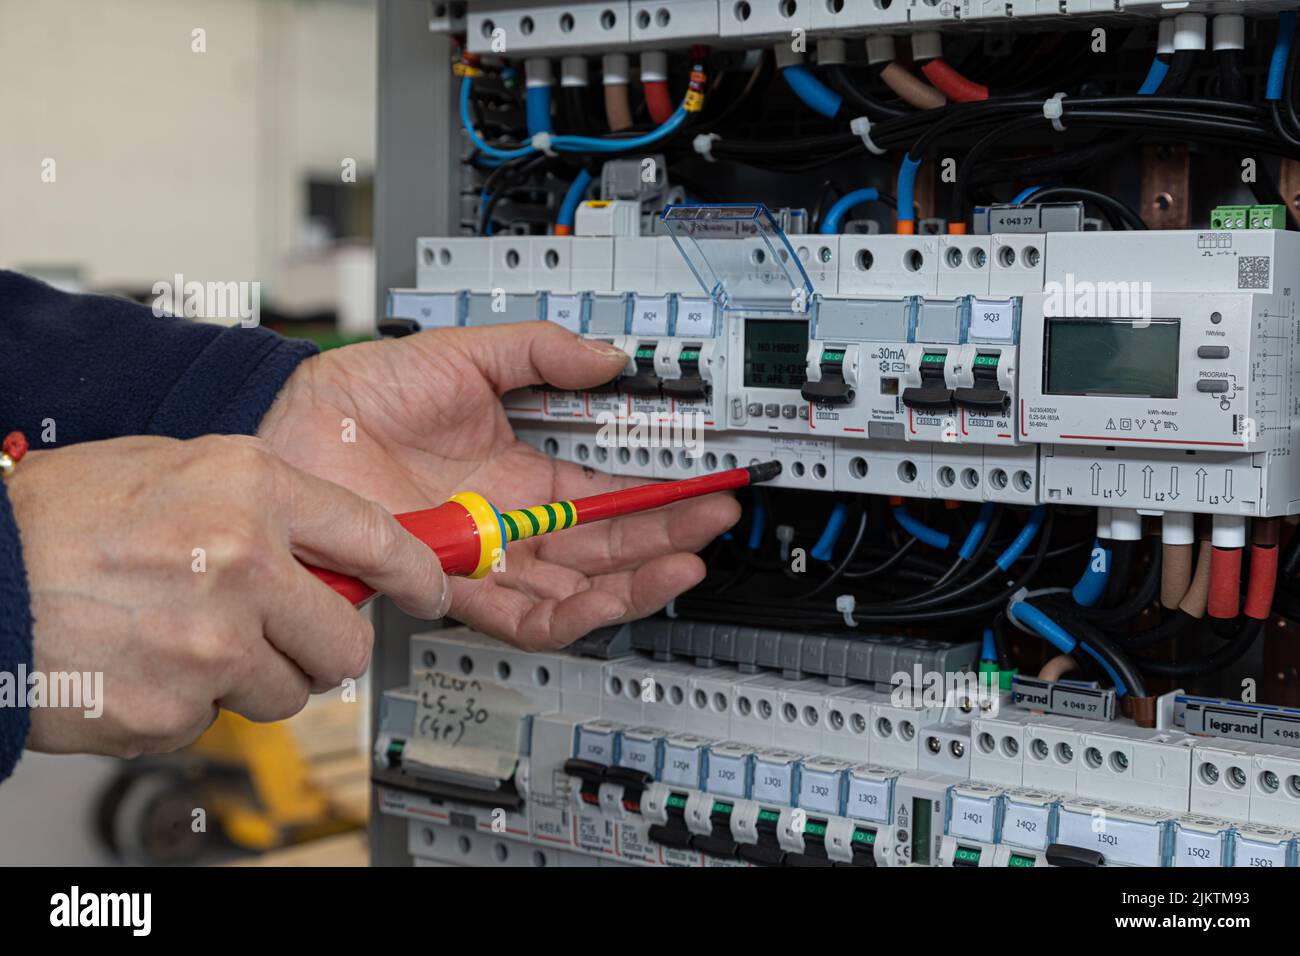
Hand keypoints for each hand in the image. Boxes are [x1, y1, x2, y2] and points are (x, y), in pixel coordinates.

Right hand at [9, 435, 448, 756]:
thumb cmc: (53, 519)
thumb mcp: (174, 470)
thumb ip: (261, 506)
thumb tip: (330, 550)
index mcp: (247, 488)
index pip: (377, 537)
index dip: (418, 571)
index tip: (432, 588)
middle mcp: (242, 562)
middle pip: (345, 641)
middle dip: (321, 646)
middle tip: (282, 635)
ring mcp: (210, 643)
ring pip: (288, 691)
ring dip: (249, 678)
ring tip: (184, 640)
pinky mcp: (173, 711)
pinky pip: (215, 721)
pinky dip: (186, 704)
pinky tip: (142, 664)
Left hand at [256, 322, 739, 648]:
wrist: (295, 425)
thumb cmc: (362, 393)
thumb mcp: (465, 354)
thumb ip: (539, 353)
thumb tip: (607, 358)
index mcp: (523, 470)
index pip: (609, 491)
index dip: (659, 491)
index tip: (703, 480)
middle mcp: (512, 519)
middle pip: (607, 543)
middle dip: (666, 535)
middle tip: (711, 521)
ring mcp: (488, 555)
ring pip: (579, 586)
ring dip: (636, 579)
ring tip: (684, 561)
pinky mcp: (457, 584)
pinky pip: (527, 616)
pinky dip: (575, 614)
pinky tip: (615, 595)